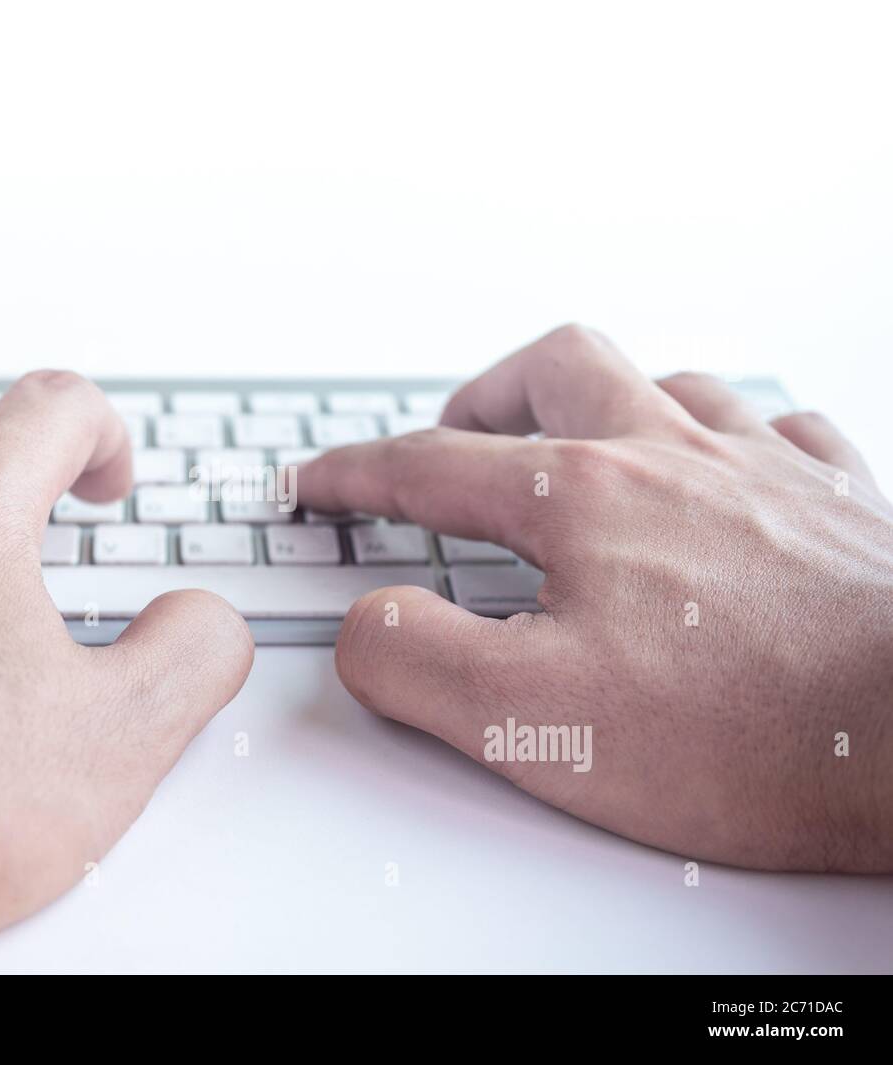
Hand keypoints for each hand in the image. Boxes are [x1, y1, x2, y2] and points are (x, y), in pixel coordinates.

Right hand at [297, 325, 892, 871]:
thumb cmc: (753, 731)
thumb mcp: (533, 722)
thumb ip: (417, 662)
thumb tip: (370, 624)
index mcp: (586, 500)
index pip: (432, 466)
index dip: (356, 473)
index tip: (317, 483)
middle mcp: (674, 460)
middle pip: (555, 374)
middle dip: (483, 395)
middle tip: (452, 432)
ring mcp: (765, 472)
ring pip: (668, 383)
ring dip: (603, 402)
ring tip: (577, 442)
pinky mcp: (844, 504)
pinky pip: (781, 425)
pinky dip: (728, 433)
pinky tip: (724, 468)